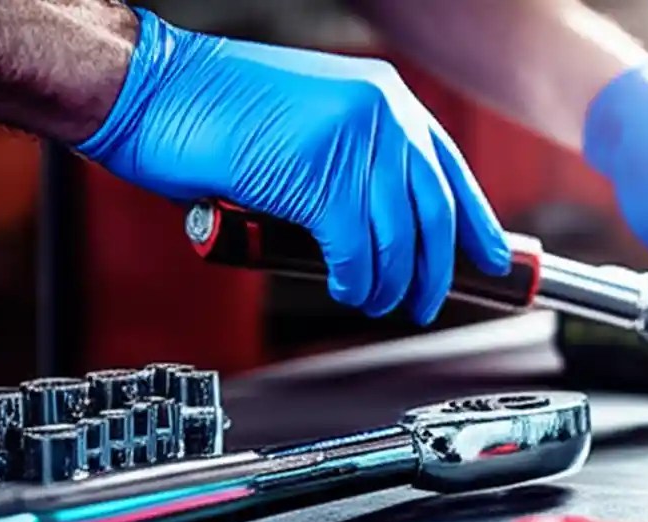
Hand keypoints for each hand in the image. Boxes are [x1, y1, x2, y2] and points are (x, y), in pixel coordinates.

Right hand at [77, 9, 510, 324]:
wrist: (154, 91)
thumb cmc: (217, 113)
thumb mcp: (311, 123)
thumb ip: (356, 160)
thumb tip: (389, 225)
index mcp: (385, 97)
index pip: (450, 169)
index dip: (475, 222)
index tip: (492, 259)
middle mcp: (381, 112)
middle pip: (434, 212)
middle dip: (436, 271)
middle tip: (425, 303)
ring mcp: (352, 142)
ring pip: (397, 239)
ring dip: (389, 285)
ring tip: (376, 303)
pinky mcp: (318, 177)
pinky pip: (355, 251)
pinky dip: (354, 281)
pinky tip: (346, 290)